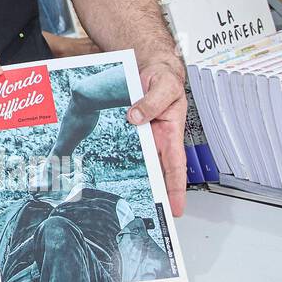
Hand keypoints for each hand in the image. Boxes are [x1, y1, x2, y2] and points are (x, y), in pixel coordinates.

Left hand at [129, 57, 188, 217]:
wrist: (151, 68)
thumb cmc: (164, 78)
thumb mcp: (163, 86)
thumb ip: (150, 102)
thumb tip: (135, 117)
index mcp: (171, 131)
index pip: (176, 165)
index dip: (177, 188)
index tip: (176, 207)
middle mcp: (157, 138)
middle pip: (157, 171)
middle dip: (155, 193)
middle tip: (149, 213)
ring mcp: (144, 135)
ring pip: (140, 162)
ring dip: (135, 180)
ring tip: (127, 201)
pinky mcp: (130, 130)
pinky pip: (126, 147)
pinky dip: (119, 158)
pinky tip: (105, 172)